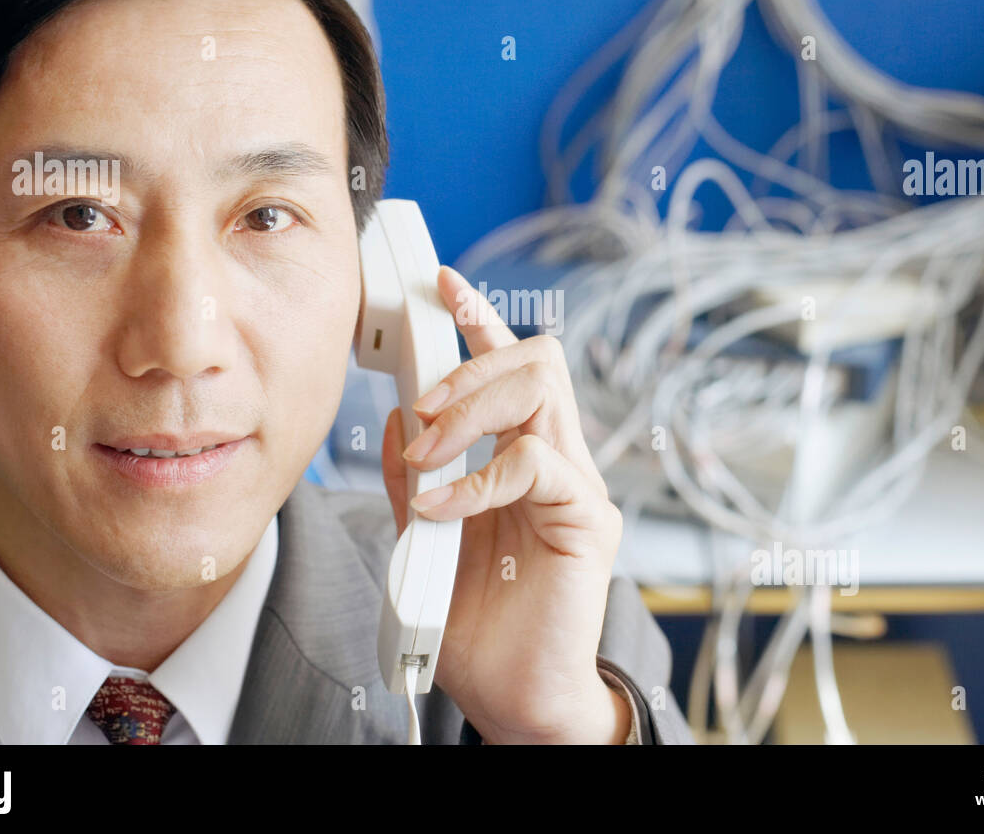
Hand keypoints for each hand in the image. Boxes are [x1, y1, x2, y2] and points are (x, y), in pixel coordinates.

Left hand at [380, 265, 628, 743]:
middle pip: (536, 360)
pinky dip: (477, 477)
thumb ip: (415, 476)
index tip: (444, 286)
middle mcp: (556, 462)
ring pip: (542, 390)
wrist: (515, 697)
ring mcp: (577, 487)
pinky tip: (442, 506)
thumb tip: (396, 417)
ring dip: (472, 408)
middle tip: (421, 408)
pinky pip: (535, 463)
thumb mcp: (425, 536)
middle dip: (469, 367)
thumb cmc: (477, 622)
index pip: (509, 369)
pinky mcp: (587, 520)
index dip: (480, 320)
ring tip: (428, 452)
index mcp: (520, 459)